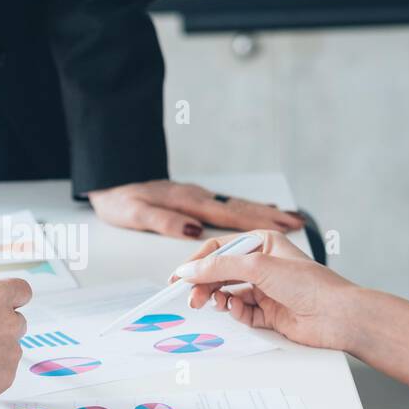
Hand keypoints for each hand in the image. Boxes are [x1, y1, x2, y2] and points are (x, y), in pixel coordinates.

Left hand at [85, 180, 304, 238]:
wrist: (109, 178)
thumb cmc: (120, 198)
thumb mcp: (135, 213)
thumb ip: (163, 221)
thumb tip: (193, 230)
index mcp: (188, 202)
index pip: (229, 214)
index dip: (258, 221)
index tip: (283, 225)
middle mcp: (198, 196)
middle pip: (240, 208)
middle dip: (270, 217)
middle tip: (298, 223)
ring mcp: (197, 195)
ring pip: (236, 205)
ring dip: (262, 212)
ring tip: (288, 218)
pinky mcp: (193, 198)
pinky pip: (226, 205)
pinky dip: (245, 208)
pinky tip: (256, 209)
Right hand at [171, 230, 359, 350]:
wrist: (337, 316)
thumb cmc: (311, 284)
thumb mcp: (258, 266)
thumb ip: (219, 267)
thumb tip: (190, 270)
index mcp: (263, 243)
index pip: (220, 249)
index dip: (197, 262)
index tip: (179, 276)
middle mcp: (263, 265)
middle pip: (221, 273)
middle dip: (205, 285)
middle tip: (191, 297)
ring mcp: (266, 290)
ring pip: (229, 294)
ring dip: (220, 300)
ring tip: (217, 305)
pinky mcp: (269, 313)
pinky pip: (242, 312)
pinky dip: (236, 313)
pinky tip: (239, 312)